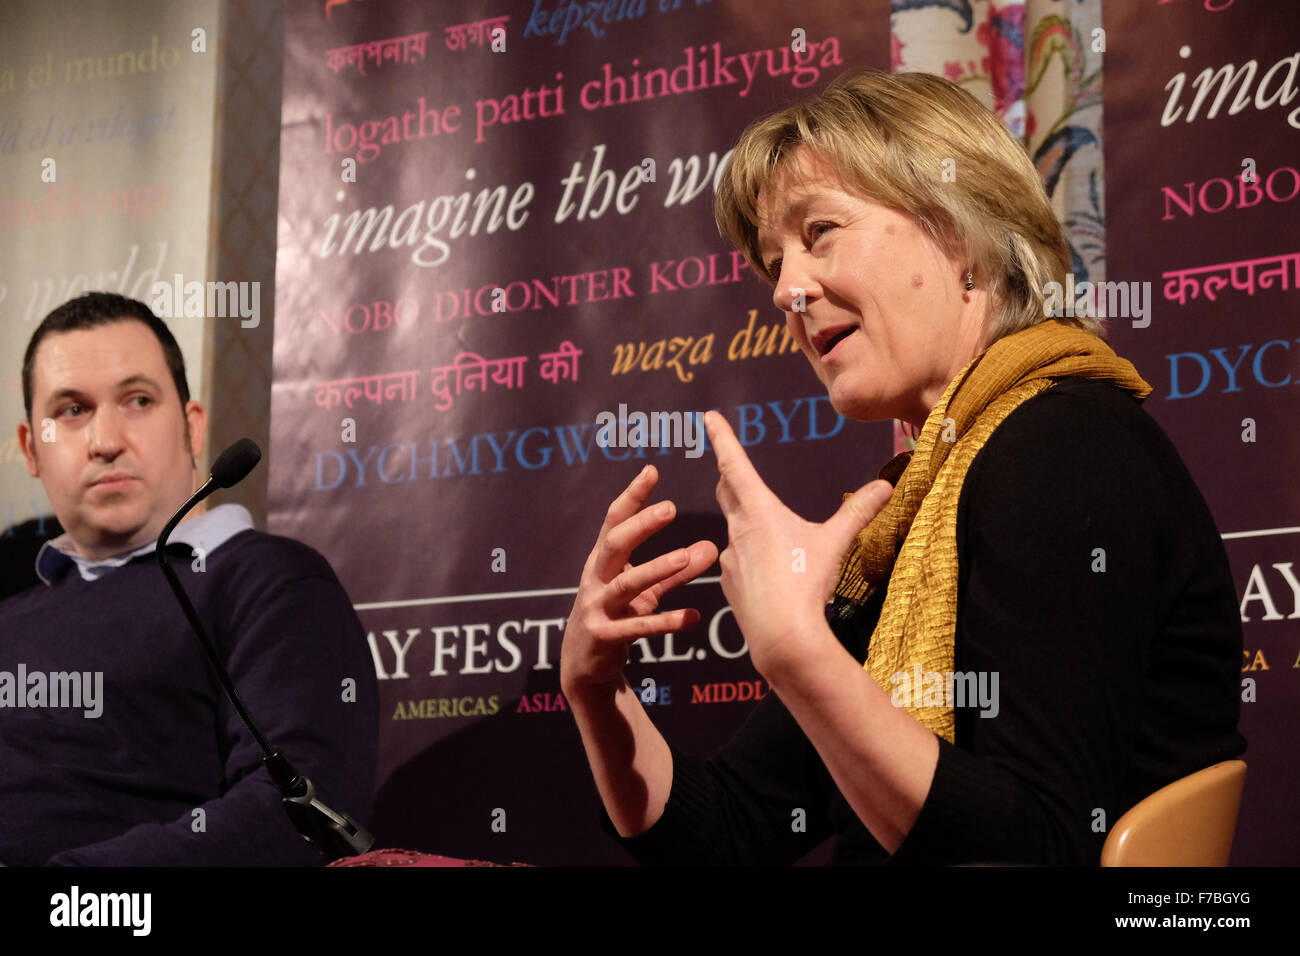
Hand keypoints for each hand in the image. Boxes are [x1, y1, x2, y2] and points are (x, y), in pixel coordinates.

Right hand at [560, 465, 718, 697]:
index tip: (651, 470)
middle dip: (640, 525)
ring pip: (627, 584)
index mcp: (603, 561)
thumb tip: (712, 547)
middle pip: (615, 543)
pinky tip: (692, 617)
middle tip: (671, 508)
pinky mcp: (604, 636)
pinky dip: (665, 621)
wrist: (584, 666)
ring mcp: (597, 607)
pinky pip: (637, 627)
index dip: (632, 496)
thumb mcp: (647, 591)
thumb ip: (677, 570)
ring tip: (683, 556)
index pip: (615, 521)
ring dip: (656, 568)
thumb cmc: (617, 616)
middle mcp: (596, 579)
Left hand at [705, 411, 892, 679]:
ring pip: (735, 531)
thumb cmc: (806, 584)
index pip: (734, 464)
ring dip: (745, 523)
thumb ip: (858, 513)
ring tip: (767, 532)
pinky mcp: (729, 584)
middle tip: (727, 464)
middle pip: (727, 493)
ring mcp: (729, 559)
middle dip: (728, 476)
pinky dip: (749, 558)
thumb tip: (886, 487)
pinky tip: (767, 573)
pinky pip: (736, 562)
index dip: (722, 438)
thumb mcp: (835, 543)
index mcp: (759, 512)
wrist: (781, 637)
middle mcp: (737, 530)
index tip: (708, 418)